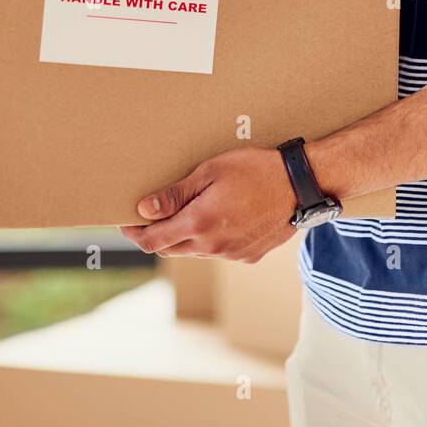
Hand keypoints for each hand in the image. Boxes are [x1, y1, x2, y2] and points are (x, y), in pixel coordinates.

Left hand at [118, 145, 298, 261]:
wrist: (300, 185)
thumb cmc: (255, 170)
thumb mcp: (210, 172)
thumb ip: (175, 194)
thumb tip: (144, 209)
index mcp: (199, 224)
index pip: (154, 241)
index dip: (135, 235)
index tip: (126, 225)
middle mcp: (213, 246)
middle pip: (171, 249)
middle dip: (157, 235)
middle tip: (151, 217)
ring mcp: (232, 254)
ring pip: (195, 251)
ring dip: (185, 237)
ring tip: (189, 212)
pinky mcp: (248, 256)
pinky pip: (219, 251)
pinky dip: (210, 239)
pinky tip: (219, 218)